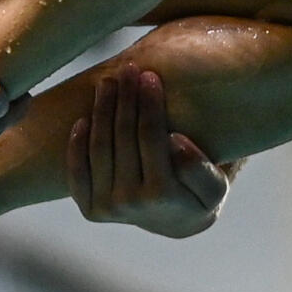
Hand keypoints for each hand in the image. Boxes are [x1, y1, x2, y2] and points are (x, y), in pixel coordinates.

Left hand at [65, 67, 234, 238]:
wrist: (176, 222)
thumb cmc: (199, 194)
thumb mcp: (214, 185)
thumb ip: (199, 167)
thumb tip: (174, 141)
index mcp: (162, 195)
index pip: (150, 137)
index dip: (149, 104)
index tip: (150, 76)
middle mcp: (129, 204)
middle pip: (122, 138)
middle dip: (124, 98)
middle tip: (128, 70)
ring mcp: (106, 208)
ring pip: (98, 148)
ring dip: (101, 111)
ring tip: (107, 83)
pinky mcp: (89, 208)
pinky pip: (77, 171)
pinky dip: (76, 144)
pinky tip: (82, 118)